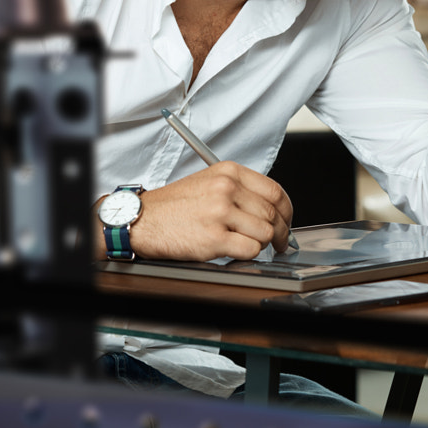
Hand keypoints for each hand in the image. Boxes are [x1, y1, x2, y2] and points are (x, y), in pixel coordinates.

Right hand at [95, 162, 293, 260]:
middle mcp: (227, 188)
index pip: (275, 191)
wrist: (141, 219)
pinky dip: (248, 255)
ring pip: (264, 232)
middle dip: (280, 232)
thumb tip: (271, 207)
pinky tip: (237, 252)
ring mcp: (220, 213)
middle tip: (278, 242)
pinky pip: (249, 250)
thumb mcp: (208, 181)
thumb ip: (240, 189)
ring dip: (261, 244)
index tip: (286, 221)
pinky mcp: (213, 238)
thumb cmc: (173, 204)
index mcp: (229, 172)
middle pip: (272, 213)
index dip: (286, 210)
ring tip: (249, 245)